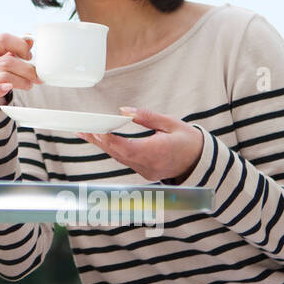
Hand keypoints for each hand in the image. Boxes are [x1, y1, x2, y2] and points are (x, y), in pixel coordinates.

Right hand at [0, 33, 41, 114]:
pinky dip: (2, 89)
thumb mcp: (1, 60)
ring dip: (22, 81)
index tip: (29, 56)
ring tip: (28, 84)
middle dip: (26, 69)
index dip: (20, 46)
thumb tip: (30, 40)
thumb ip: (15, 50)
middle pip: (7, 62)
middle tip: (36, 76)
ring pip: (4, 77)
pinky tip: (9, 87)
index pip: (3, 40)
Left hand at [78, 107, 202, 182]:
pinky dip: (113, 150)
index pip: (127, 148)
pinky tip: (102, 141)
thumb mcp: (171, 123)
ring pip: (119, 158)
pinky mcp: (145, 173)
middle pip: (118, 154)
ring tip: (85, 133)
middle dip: (99, 141)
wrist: (202, 163)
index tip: (96, 130)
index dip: (109, 140)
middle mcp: (149, 165)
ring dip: (103, 145)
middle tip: (81, 129)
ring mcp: (146, 171)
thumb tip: (124, 110)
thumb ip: (147, 117)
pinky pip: (125, 161)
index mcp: (157, 152)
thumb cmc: (188, 140)